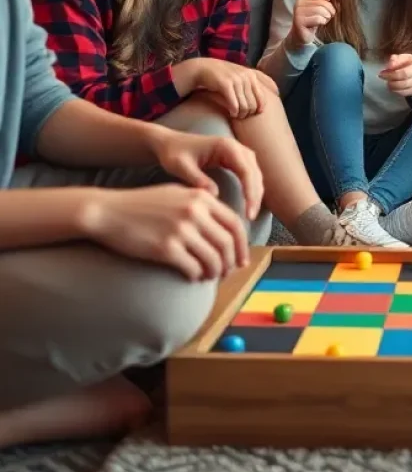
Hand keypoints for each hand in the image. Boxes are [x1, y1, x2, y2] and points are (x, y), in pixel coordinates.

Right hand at [81, 184, 249, 281]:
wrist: (108, 212)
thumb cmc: (141, 204)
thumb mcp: (176, 193)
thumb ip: (201, 203)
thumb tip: (222, 224)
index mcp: (201, 198)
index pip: (235, 223)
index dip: (242, 245)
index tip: (242, 259)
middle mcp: (195, 212)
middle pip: (227, 243)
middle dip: (231, 262)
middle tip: (228, 273)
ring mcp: (181, 230)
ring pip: (213, 258)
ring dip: (216, 272)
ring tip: (210, 277)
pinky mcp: (166, 248)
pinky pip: (193, 268)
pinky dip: (197, 276)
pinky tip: (194, 277)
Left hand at [150, 126, 263, 219]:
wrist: (170, 142)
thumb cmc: (174, 152)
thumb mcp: (181, 166)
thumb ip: (197, 179)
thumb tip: (215, 196)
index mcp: (226, 146)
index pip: (246, 171)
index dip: (250, 193)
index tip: (247, 212)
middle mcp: (236, 147)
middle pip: (254, 173)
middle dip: (255, 196)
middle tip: (250, 217)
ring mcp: (238, 152)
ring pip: (255, 174)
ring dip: (255, 194)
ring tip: (250, 214)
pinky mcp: (236, 159)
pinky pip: (249, 175)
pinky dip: (251, 189)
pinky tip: (247, 204)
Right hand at [188, 58, 279, 118]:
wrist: (203, 68)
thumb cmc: (224, 75)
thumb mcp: (241, 75)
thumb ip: (256, 82)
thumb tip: (277, 91)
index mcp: (252, 75)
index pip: (264, 96)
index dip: (262, 107)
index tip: (257, 112)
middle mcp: (246, 76)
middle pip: (254, 104)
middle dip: (250, 113)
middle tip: (243, 116)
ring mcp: (236, 80)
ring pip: (245, 106)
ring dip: (241, 114)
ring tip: (237, 115)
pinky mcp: (226, 85)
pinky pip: (235, 104)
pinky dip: (234, 111)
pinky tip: (231, 113)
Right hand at [287, 0, 335, 48]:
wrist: (300, 35)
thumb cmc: (311, 21)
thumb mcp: (317, 9)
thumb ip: (322, 1)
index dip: (327, 3)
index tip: (329, 10)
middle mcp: (298, 4)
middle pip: (321, 3)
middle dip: (329, 11)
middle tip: (328, 17)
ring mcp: (297, 12)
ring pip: (320, 10)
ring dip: (326, 17)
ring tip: (323, 21)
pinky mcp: (299, 22)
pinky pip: (318, 19)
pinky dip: (322, 22)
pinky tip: (319, 25)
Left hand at [379, 54, 411, 96]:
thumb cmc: (409, 64)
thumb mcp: (403, 58)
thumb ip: (396, 59)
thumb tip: (389, 65)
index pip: (404, 70)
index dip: (393, 70)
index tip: (385, 69)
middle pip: (404, 77)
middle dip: (391, 77)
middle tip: (382, 76)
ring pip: (403, 86)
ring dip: (392, 85)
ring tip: (387, 82)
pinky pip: (404, 93)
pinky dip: (396, 90)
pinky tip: (392, 87)